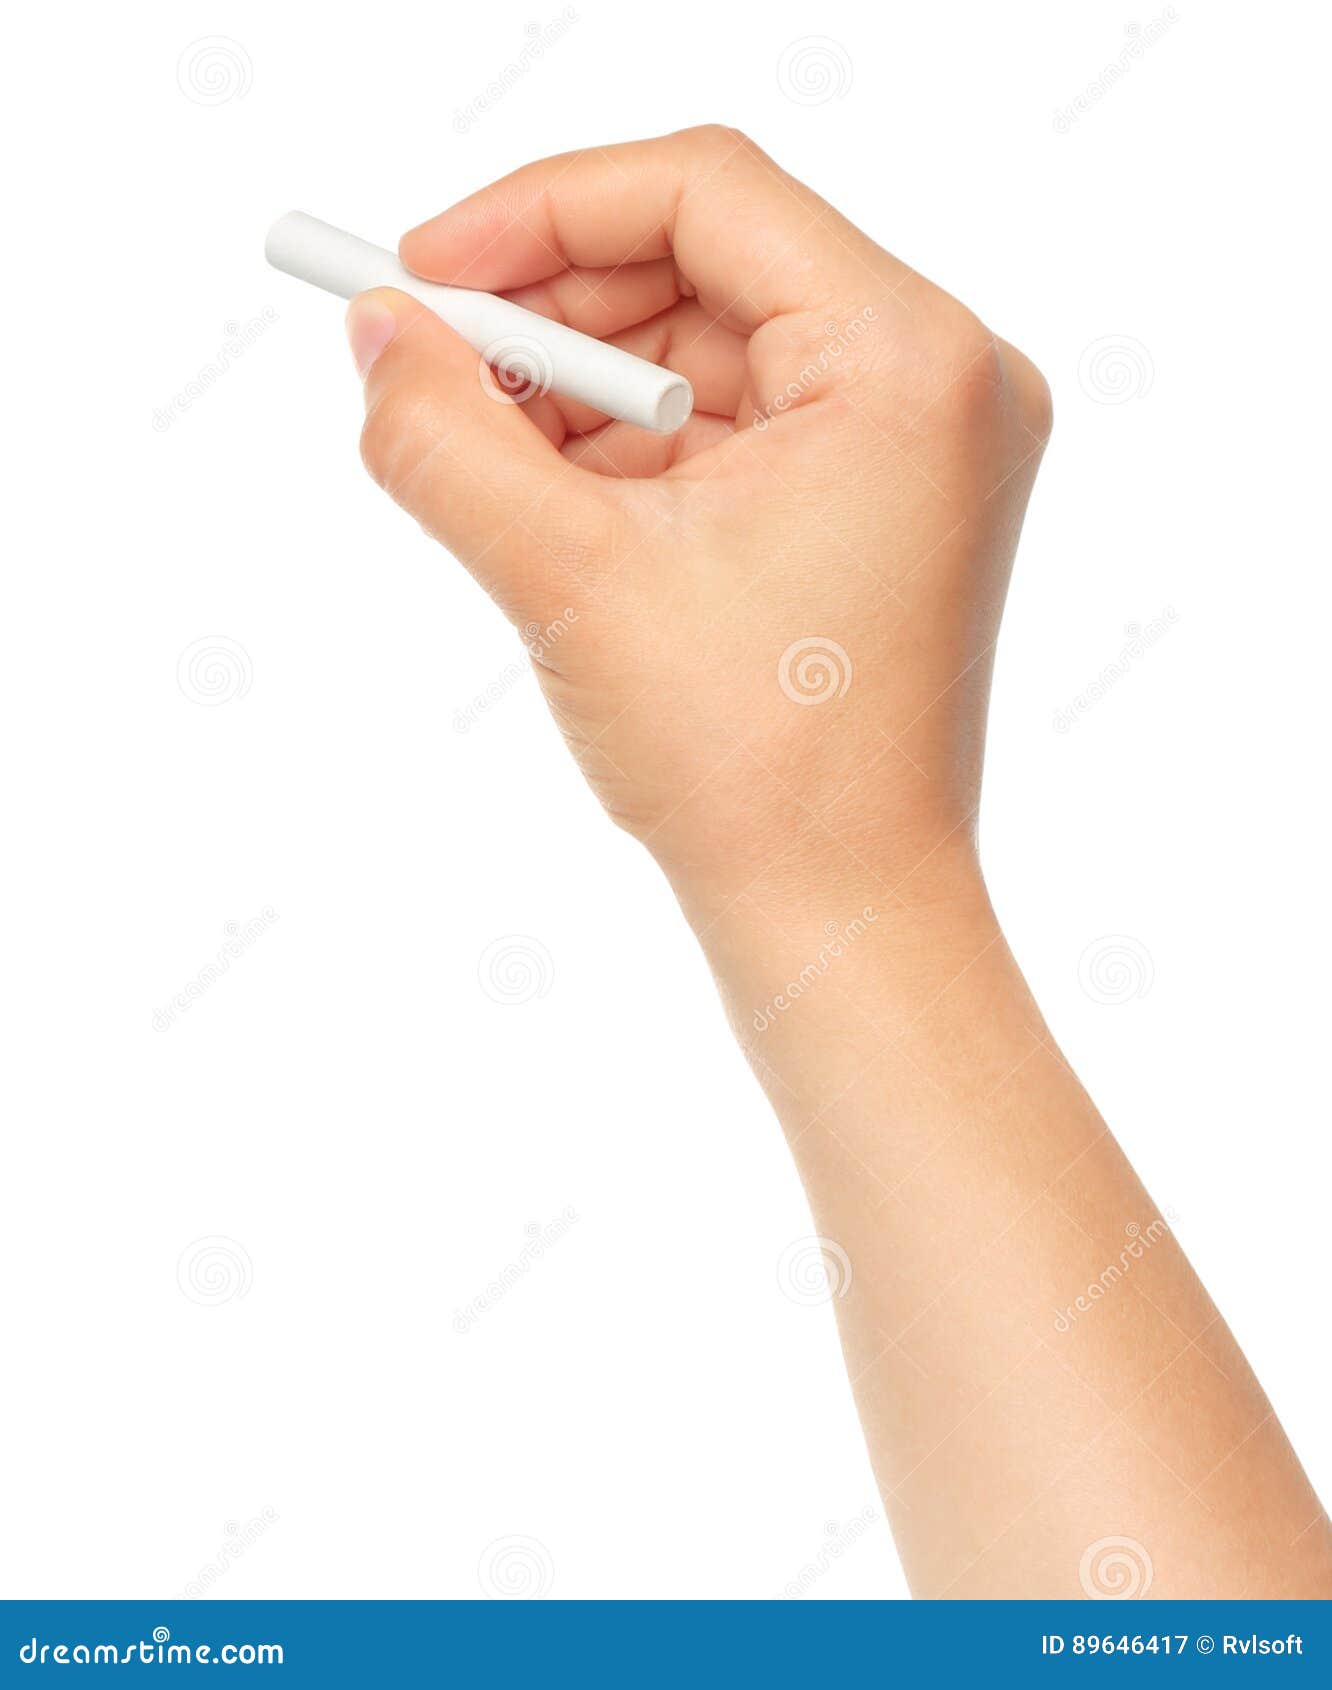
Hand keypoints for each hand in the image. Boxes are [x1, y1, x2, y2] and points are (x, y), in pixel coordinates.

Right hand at [348, 126, 1050, 931]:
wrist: (841, 914)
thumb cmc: (755, 771)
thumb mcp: (569, 581)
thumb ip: (446, 437)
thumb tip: (376, 334)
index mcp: (909, 362)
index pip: (707, 191)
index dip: (542, 210)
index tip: (423, 271)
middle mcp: (940, 382)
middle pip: (707, 264)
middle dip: (553, 314)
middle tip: (429, 365)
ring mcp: (917, 446)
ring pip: (709, 348)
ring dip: (580, 390)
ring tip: (485, 458)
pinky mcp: (880, 504)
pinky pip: (733, 425)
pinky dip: (631, 449)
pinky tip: (551, 501)